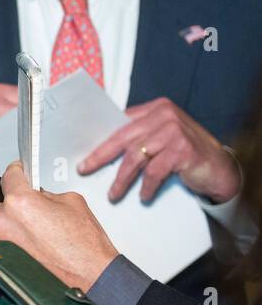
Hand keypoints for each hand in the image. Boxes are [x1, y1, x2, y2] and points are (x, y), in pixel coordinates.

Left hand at [0, 161, 117, 290]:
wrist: (92, 280)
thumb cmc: (86, 248)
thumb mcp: (72, 202)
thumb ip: (47, 194)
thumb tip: (37, 194)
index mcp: (21, 203)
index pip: (7, 176)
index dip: (15, 171)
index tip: (17, 172)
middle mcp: (5, 222)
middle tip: (8, 195)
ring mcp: (2, 243)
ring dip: (8, 220)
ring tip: (31, 225)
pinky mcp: (4, 259)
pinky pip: (3, 241)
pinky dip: (14, 238)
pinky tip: (34, 241)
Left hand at [79, 97, 241, 203]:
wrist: (221, 168)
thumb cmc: (186, 153)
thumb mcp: (162, 137)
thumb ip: (140, 136)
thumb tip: (102, 150)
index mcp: (156, 108)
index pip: (121, 123)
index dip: (101, 139)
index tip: (84, 152)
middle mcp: (164, 115)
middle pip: (122, 138)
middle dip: (101, 156)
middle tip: (85, 169)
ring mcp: (174, 131)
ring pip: (136, 157)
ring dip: (122, 179)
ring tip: (114, 194)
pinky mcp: (182, 150)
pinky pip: (154, 171)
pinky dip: (146, 186)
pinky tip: (143, 196)